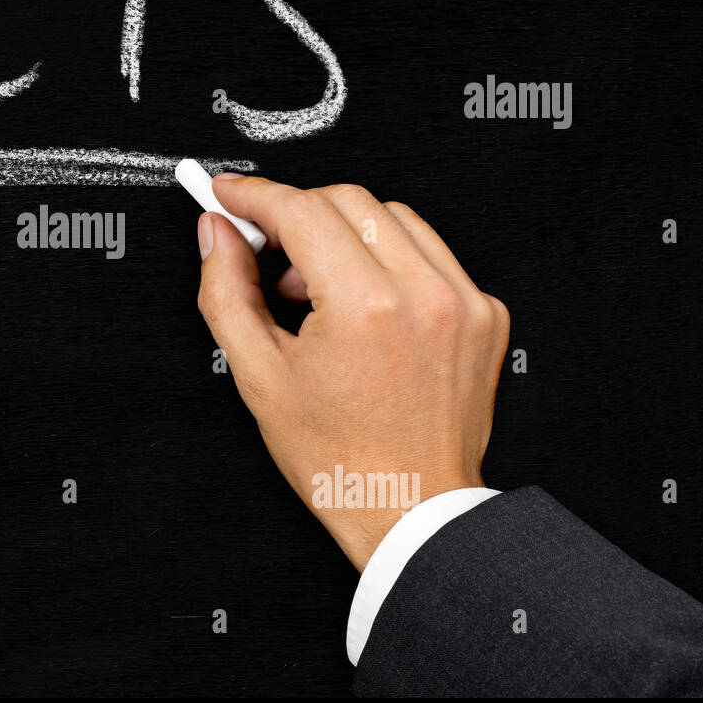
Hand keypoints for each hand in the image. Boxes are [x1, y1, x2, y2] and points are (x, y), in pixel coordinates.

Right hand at [195, 176, 509, 569]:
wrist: (411, 508)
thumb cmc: (340, 460)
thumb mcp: (260, 376)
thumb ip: (227, 292)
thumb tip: (218, 234)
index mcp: (367, 308)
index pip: (302, 210)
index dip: (255, 195)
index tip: (229, 193)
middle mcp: (424, 293)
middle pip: (347, 200)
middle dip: (296, 213)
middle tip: (264, 249)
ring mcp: (463, 301)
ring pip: (391, 216)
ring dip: (343, 232)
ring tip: (315, 288)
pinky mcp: (484, 312)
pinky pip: (428, 252)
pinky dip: (387, 260)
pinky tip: (362, 303)